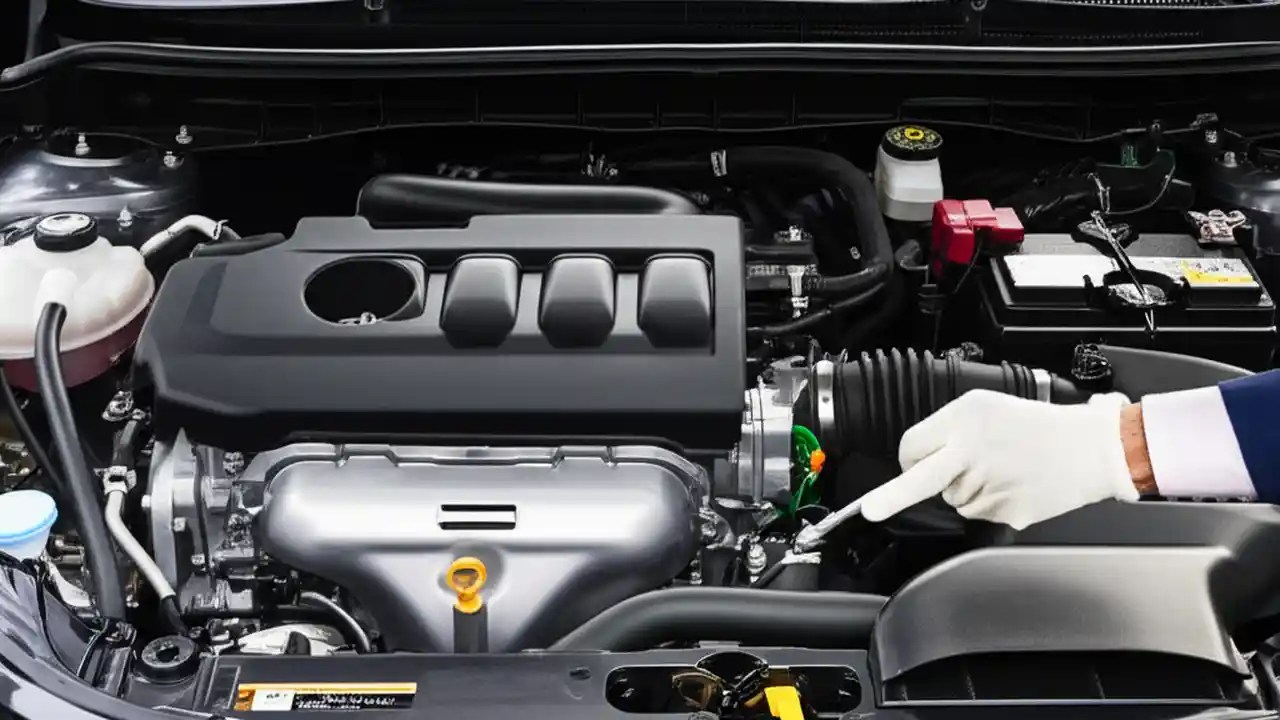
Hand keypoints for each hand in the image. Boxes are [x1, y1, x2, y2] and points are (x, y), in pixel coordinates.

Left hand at [859, 390, 1140, 529]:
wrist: (1094, 449)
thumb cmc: (1042, 426)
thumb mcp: (987, 407)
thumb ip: (949, 430)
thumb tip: (917, 460)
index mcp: (965, 420)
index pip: (912, 445)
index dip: (908, 459)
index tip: (902, 468)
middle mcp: (972, 452)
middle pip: (921, 480)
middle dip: (890, 497)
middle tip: (869, 510)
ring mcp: (989, 485)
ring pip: (954, 500)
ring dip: (966, 489)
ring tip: (1001, 469)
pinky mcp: (1006, 512)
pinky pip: (979, 515)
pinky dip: (990, 504)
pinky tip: (1013, 484)